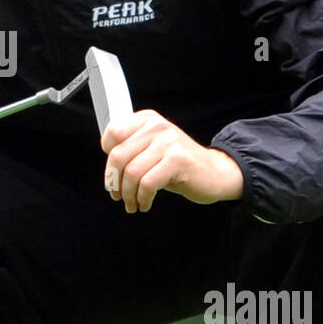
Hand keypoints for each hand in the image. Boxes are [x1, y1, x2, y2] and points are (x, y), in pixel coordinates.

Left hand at [101, 110, 243, 212]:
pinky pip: (147, 184)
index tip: (112, 175)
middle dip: (114, 181)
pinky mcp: (178, 160)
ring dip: (128, 194)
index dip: (107, 158)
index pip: (113, 132)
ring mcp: (169, 142)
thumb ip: (131, 151)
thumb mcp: (152, 150)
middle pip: (119, 155)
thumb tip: (108, 169)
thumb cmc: (179, 165)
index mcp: (148, 120)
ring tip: (132, 203)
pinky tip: (145, 203)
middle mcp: (158, 126)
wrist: (214, 173)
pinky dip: (142, 198)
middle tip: (117, 195)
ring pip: (132, 172)